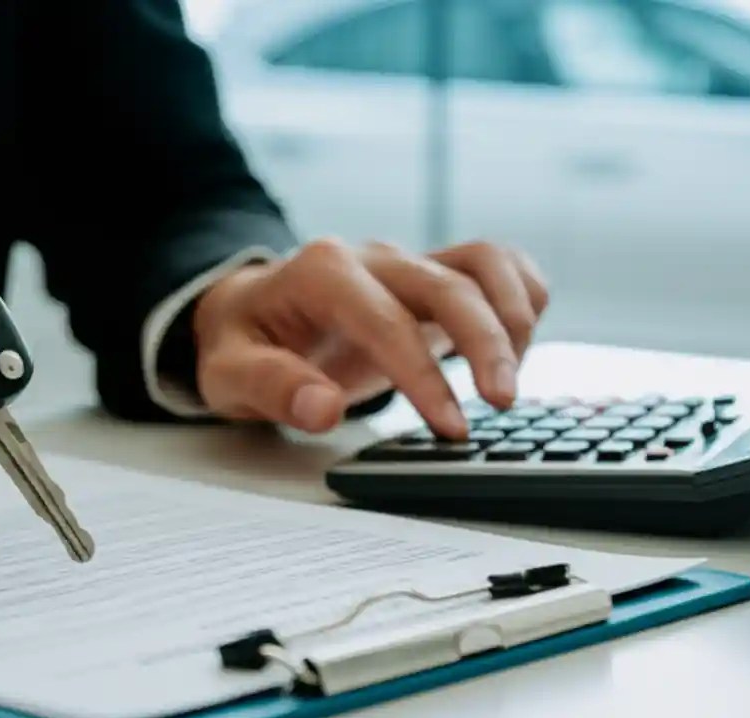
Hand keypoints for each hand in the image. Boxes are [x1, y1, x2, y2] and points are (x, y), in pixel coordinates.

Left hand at [192, 238, 548, 437]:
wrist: (248, 312)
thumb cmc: (241, 343)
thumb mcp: (228, 373)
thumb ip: (271, 387)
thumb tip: (322, 409)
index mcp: (320, 273)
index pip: (386, 320)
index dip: (423, 375)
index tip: (449, 427)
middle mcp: (373, 258)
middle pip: (450, 284)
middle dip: (486, 343)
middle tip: (501, 404)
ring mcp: (407, 262)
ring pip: (484, 263)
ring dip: (514, 315)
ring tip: (511, 379)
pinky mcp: (433, 275)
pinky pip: (494, 264)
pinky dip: (521, 294)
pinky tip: (521, 343)